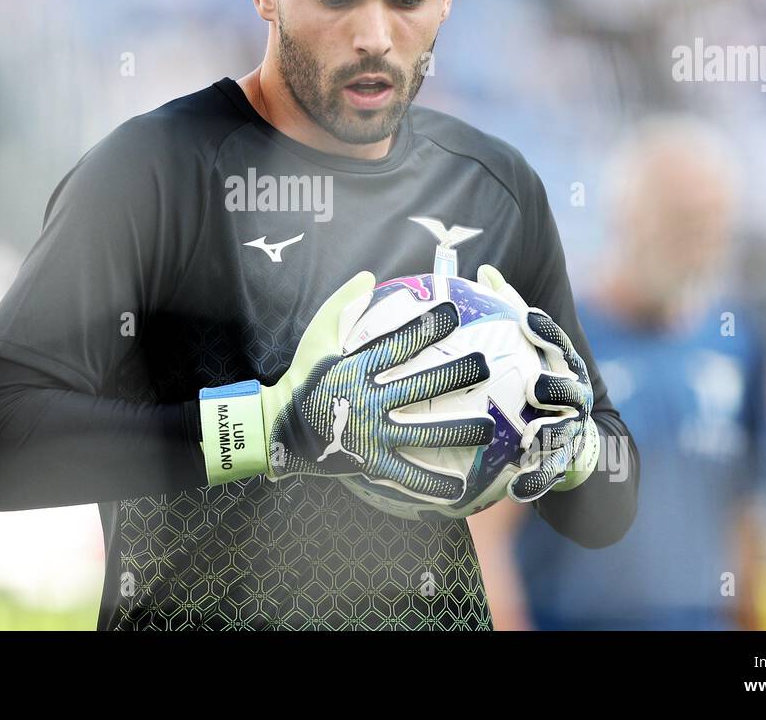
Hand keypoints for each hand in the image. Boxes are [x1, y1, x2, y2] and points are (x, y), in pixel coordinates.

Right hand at [200, 271, 494, 501]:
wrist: (276, 429)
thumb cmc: (302, 376)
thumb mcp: (315, 337)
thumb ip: (341, 305)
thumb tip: (369, 276)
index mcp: (354, 369)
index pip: (397, 345)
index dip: (425, 328)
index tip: (452, 314)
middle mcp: (365, 402)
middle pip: (419, 388)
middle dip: (456, 375)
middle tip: (484, 366)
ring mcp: (369, 435)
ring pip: (422, 434)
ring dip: (458, 431)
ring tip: (488, 429)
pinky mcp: (368, 462)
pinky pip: (405, 476)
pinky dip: (431, 485)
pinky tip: (458, 489)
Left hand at [475, 265, 599, 502]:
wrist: (572, 446)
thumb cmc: (538, 384)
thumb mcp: (528, 349)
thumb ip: (508, 311)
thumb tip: (483, 270)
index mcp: (563, 366)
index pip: (557, 344)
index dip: (545, 331)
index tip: (527, 319)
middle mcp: (572, 397)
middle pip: (569, 389)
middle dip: (556, 385)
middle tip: (536, 383)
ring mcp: (571, 431)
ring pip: (563, 431)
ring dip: (549, 433)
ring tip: (534, 435)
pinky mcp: (562, 464)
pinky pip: (548, 474)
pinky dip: (535, 481)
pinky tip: (517, 489)